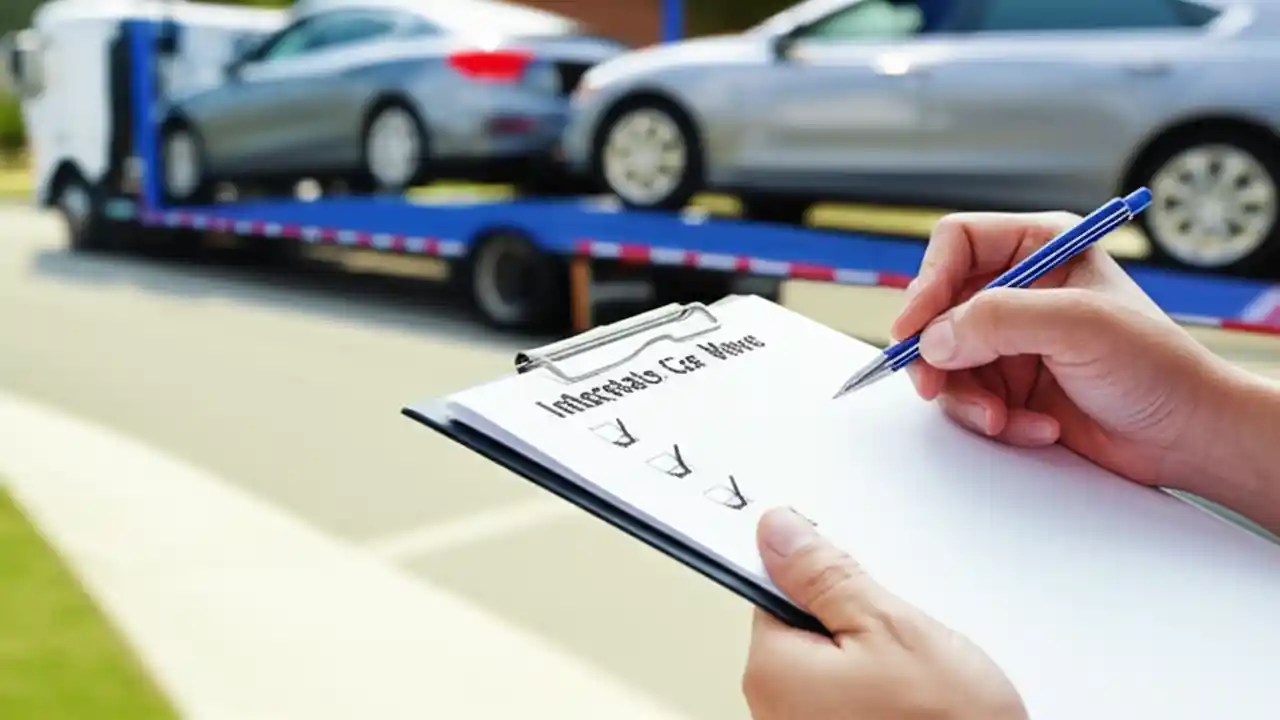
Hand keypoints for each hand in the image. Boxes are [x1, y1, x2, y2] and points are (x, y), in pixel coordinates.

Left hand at [742, 508, 1026, 719]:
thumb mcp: (890, 627)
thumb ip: (825, 575)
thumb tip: (777, 531)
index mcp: (771, 671)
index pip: (775, 592)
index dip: (823, 579)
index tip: (858, 582)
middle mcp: (774, 711)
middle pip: (806, 631)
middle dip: (856, 624)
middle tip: (902, 641)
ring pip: (834, 667)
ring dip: (873, 662)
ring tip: (919, 680)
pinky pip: (849, 701)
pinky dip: (880, 695)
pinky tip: (916, 705)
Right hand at [891, 211, 1243, 489]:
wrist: (1188, 437)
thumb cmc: (1158, 368)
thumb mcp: (1078, 327)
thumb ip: (999, 321)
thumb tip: (932, 338)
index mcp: (1040, 248)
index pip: (955, 245)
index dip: (927, 283)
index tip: (913, 329)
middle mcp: (1020, 290)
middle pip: (938, 308)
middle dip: (937, 354)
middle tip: (934, 386)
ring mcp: (1013, 341)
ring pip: (945, 360)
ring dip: (967, 397)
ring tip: (1003, 418)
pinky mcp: (1011, 386)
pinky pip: (968, 399)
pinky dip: (992, 420)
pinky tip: (1036, 428)